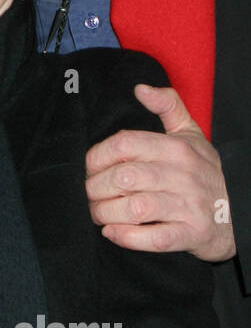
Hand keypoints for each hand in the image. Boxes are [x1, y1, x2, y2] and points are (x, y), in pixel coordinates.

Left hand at [85, 84, 234, 260]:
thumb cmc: (203, 172)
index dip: (97, 157)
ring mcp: (188, 206)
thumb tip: (140, 88)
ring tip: (99, 214)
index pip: (124, 144)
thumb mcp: (191, 134)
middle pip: (124, 177)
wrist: (238, 212)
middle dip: (96, 189)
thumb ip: (168, 106)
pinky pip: (154, 239)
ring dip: (106, 213)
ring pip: (135, 209)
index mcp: (177, 148)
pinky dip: (127, 237)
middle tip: (90, 195)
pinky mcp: (191, 234)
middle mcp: (183, 175)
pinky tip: (113, 232)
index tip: (90, 169)